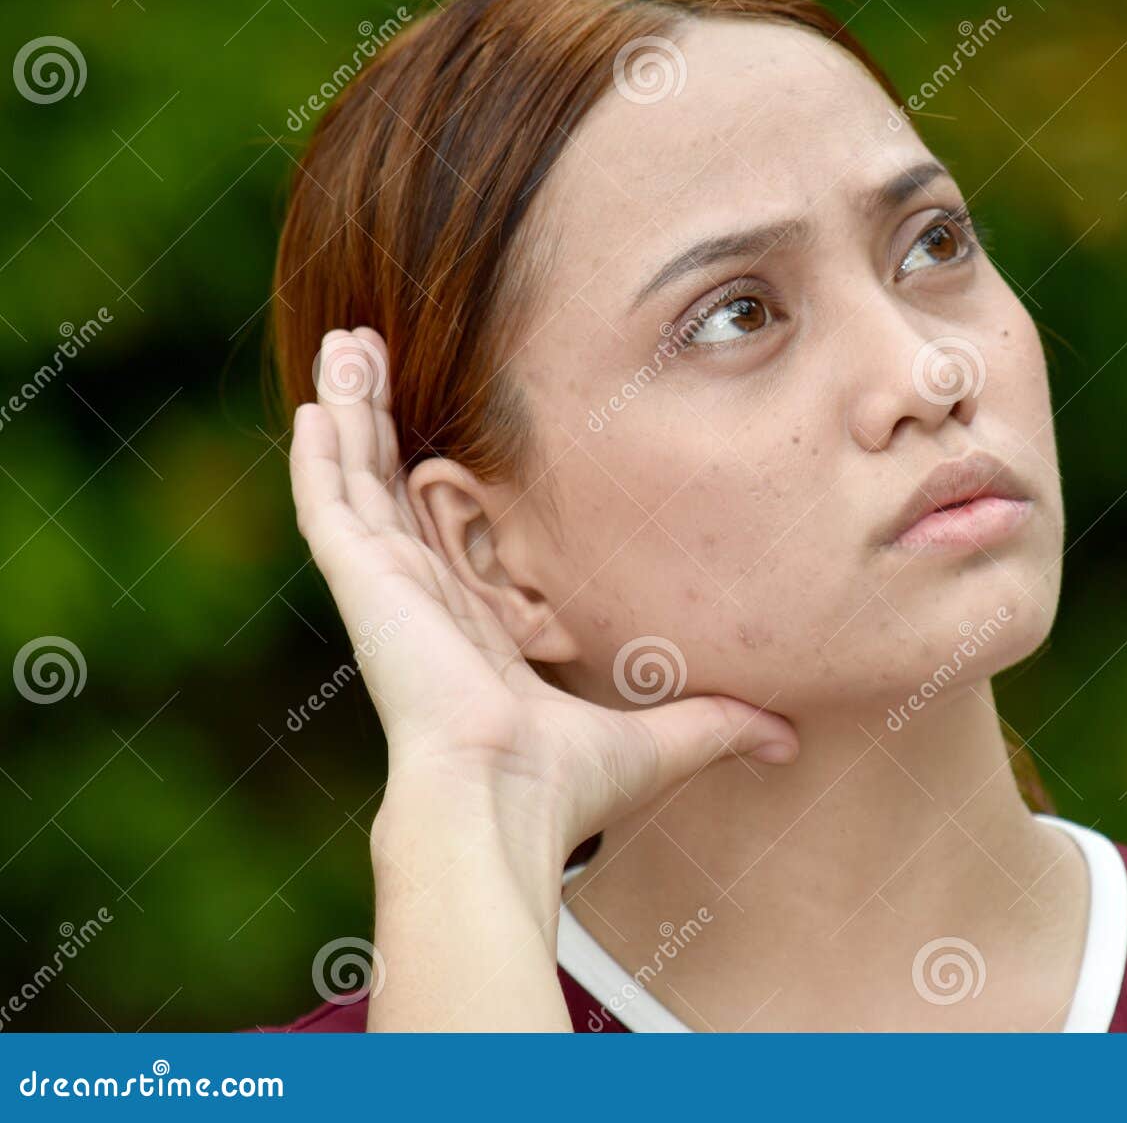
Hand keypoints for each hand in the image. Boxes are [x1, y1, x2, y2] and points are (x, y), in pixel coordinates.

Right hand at [287, 327, 797, 871]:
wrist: (509, 801)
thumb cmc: (570, 784)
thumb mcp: (658, 738)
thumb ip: (718, 723)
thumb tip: (790, 739)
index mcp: (473, 624)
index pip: (446, 527)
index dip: (442, 470)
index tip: (454, 422)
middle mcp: (420, 597)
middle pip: (390, 482)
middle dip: (385, 415)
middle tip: (377, 348)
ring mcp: (386, 586)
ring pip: (355, 476)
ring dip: (350, 408)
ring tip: (344, 342)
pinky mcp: (364, 581)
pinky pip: (330, 500)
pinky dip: (321, 449)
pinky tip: (319, 397)